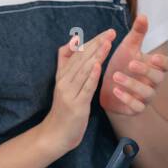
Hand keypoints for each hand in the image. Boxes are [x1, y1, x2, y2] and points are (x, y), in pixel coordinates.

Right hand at [39, 29, 115, 154]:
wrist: (55, 134)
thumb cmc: (64, 108)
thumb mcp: (64, 83)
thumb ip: (67, 62)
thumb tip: (73, 40)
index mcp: (63, 75)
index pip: (78, 53)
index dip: (92, 41)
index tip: (107, 32)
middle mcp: (64, 81)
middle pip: (81, 59)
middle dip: (97, 44)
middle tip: (111, 33)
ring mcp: (69, 93)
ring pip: (84, 71)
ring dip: (96, 56)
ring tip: (107, 43)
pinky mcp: (76, 105)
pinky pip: (85, 88)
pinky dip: (92, 76)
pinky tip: (99, 66)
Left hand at [100, 14, 167, 114]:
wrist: (108, 88)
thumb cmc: (121, 65)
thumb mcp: (128, 48)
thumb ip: (137, 34)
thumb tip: (143, 15)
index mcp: (155, 67)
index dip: (162, 61)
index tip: (152, 56)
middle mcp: (154, 82)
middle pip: (158, 78)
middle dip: (145, 71)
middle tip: (131, 63)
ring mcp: (146, 96)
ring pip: (146, 93)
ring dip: (132, 84)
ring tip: (116, 76)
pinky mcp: (136, 107)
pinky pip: (136, 106)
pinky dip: (127, 99)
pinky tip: (115, 90)